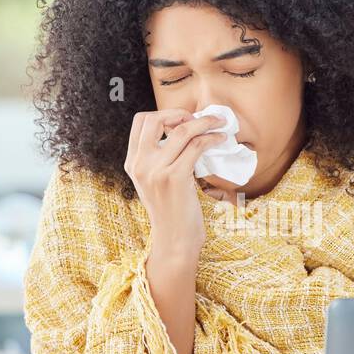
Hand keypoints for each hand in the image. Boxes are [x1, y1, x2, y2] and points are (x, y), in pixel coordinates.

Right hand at [124, 108, 225, 259]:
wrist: (175, 240)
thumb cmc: (172, 212)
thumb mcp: (155, 183)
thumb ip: (158, 160)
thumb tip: (181, 132)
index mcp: (133, 163)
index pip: (140, 123)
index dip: (163, 115)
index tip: (182, 121)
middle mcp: (140, 165)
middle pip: (155, 119)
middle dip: (179, 113)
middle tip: (198, 120)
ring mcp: (156, 171)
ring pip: (181, 131)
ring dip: (204, 122)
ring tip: (219, 123)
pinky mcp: (175, 178)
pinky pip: (196, 146)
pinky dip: (211, 137)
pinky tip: (221, 139)